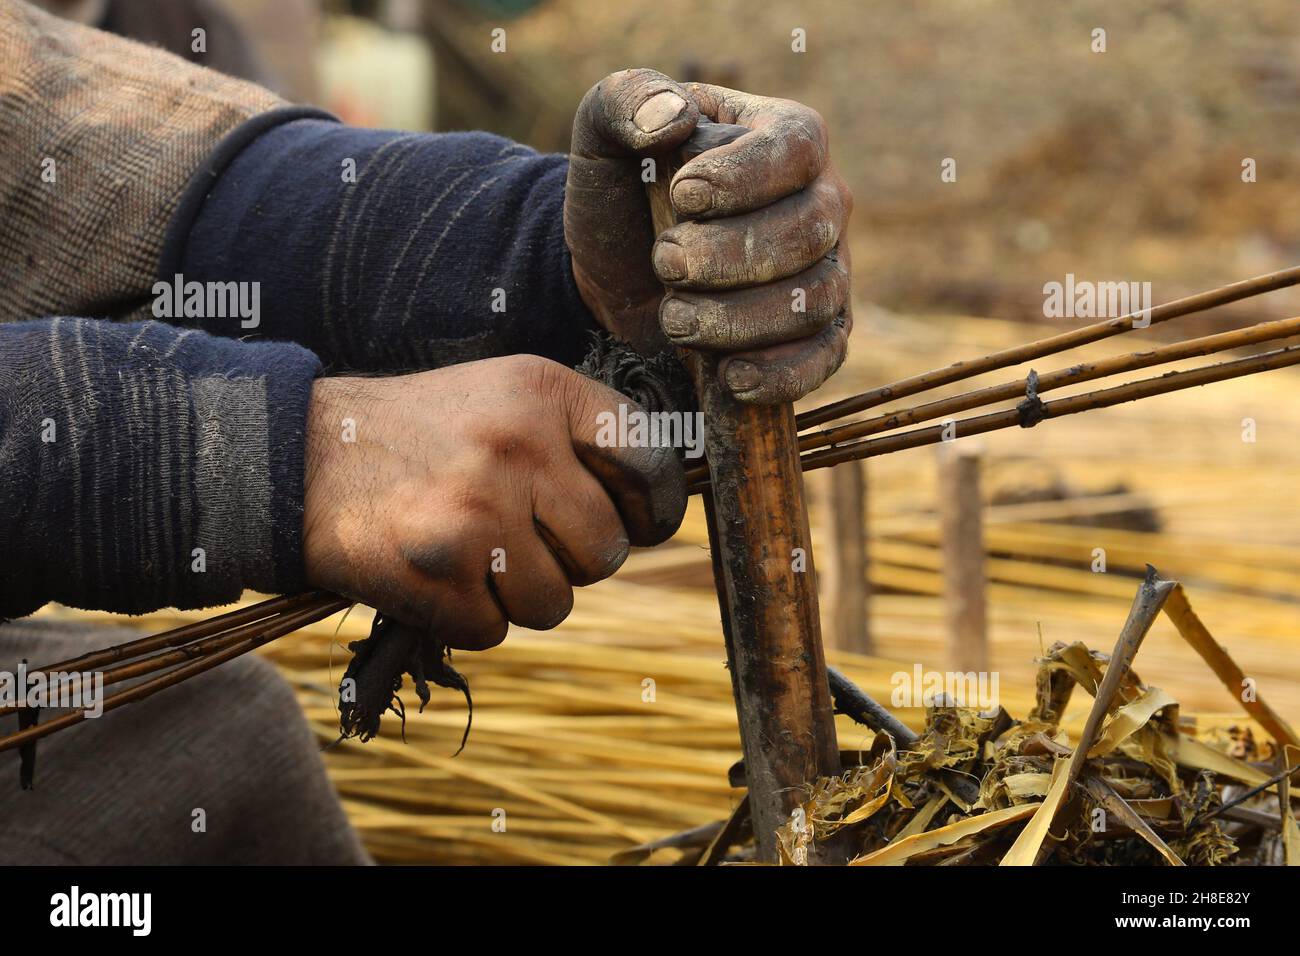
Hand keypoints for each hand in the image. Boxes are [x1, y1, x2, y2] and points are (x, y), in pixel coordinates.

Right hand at [301, 356, 685, 647]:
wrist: (301, 456)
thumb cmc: (421, 434)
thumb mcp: (505, 398)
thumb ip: (579, 440)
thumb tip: (658, 509)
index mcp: (544, 391)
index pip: (651, 461)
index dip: (657, 508)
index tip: (642, 526)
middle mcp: (517, 445)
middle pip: (607, 551)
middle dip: (572, 560)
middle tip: (521, 539)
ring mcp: (476, 512)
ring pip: (556, 602)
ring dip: (520, 596)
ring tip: (471, 553)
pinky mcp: (436, 572)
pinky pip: (495, 629)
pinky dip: (467, 617)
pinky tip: (434, 574)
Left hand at [564, 69, 852, 404]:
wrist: (615, 272)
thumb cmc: (621, 192)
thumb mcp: (603, 133)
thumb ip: (627, 101)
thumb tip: (673, 118)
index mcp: (785, 134)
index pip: (795, 148)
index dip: (744, 178)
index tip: (684, 198)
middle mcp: (822, 200)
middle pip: (808, 232)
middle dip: (730, 257)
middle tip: (666, 263)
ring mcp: (828, 269)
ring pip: (814, 301)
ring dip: (738, 319)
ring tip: (675, 319)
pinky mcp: (819, 332)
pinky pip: (825, 358)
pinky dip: (782, 374)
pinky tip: (731, 379)